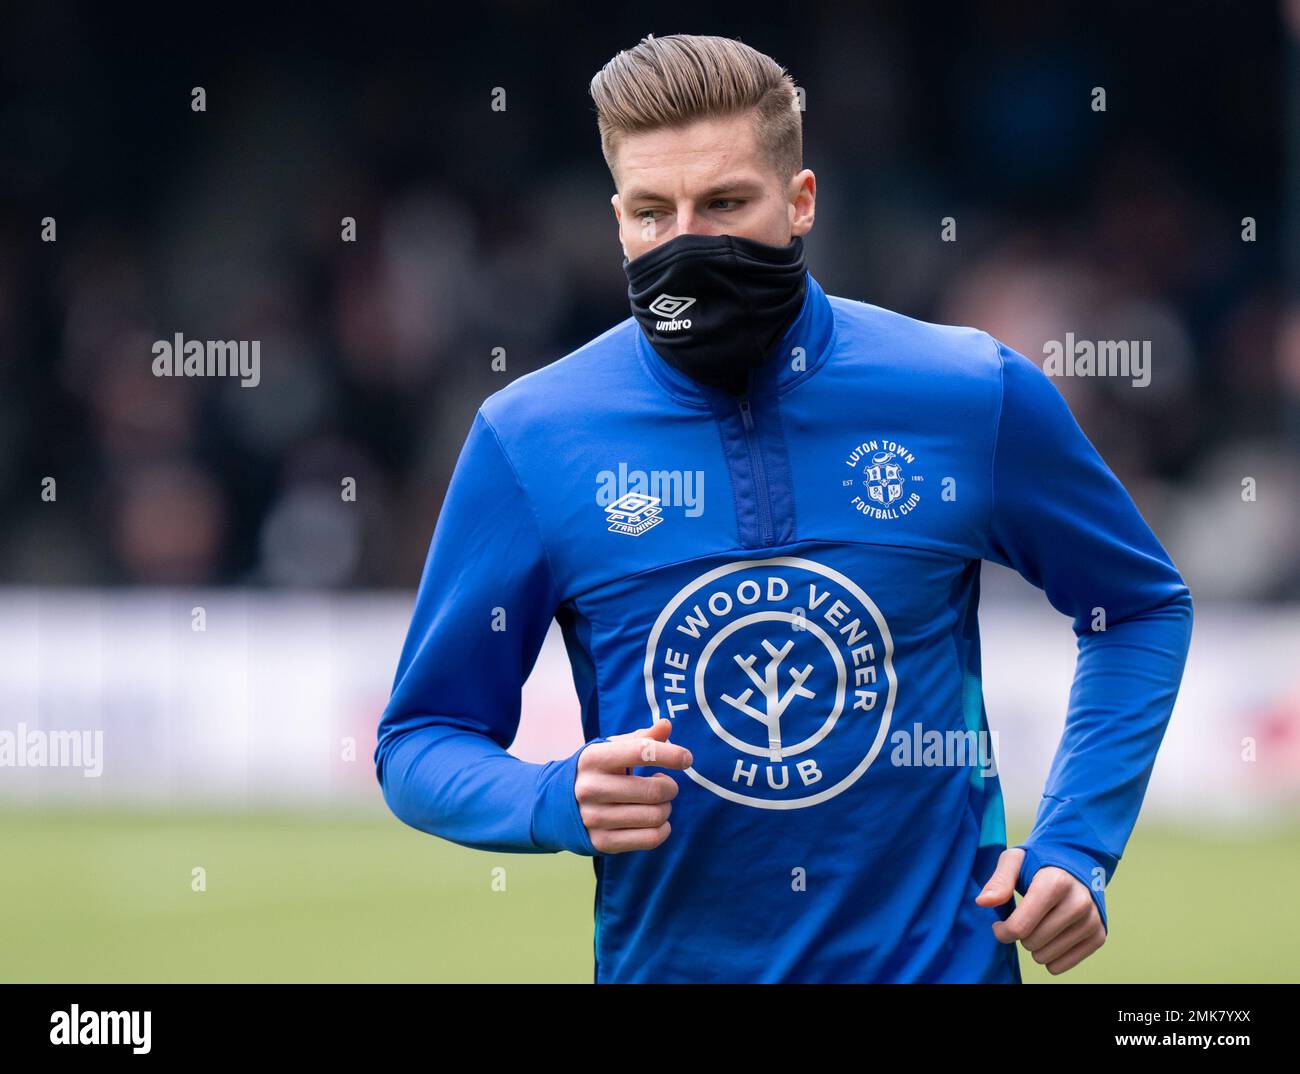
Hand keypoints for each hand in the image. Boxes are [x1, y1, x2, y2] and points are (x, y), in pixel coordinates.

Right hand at [575, 718, 692, 852]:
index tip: (686, 759)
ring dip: (666, 808)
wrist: (555, 804)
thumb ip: (641, 738)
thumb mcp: (611, 749)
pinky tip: (658, 821)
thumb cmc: (595, 771)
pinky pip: (650, 838)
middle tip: (667, 785)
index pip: (641, 752)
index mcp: (594, 758)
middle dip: (670, 787)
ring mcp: (594, 817)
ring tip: (658, 803)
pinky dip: (663, 829)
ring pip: (655, 816)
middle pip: (654, 790)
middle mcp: (591, 788)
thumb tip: (666, 725)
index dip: (671, 754)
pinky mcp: (601, 842)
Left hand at [976, 847, 1105, 974]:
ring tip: (1037, 925)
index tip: (999, 924)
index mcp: (1055, 882)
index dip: (1002, 930)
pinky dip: (1050, 956)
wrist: (1077, 862)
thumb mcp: (1014, 861)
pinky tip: (1050, 937)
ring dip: (1034, 946)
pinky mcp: (1098, 936)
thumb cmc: (1038, 863)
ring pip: (1045, 957)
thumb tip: (983, 902)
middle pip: (1031, 943)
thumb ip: (999, 881)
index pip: (1020, 926)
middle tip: (1023, 920)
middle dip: (1020, 935)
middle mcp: (1078, 903)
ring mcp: (1091, 921)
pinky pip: (1061, 966)